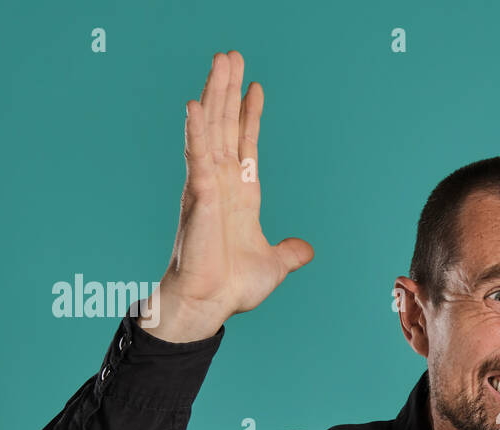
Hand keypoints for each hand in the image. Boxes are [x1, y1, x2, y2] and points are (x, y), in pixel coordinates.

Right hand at [147, 50, 313, 341]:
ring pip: (210, 130)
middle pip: (224, 126)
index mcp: (240, 195)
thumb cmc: (231, 288)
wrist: (210, 305)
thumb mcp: (273, 265)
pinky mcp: (200, 198)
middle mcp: (221, 184)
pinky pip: (197, 157)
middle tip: (231, 54)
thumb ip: (288, 254)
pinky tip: (194, 104)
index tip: (254, 87)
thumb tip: (305, 250)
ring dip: (215, 94)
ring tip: (221, 61)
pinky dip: (196, 131)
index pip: (245, 145)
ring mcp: (208, 187)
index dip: (248, 116)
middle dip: (227, 90)